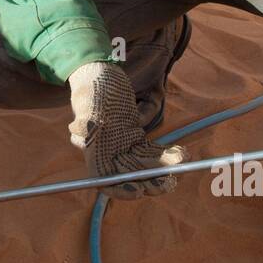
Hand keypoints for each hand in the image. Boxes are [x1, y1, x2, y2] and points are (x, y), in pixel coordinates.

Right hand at [67, 61, 184, 199]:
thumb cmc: (91, 86)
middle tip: (168, 182)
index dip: (120, 189)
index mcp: (92, 149)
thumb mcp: (87, 101)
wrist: (100, 71)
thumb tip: (81, 131)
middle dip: (149, 181)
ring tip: (181, 162)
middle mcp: (107, 152)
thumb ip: (86, 119)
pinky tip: (180, 153)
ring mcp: (121, 145)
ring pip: (143, 165)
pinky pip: (151, 151)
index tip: (138, 191)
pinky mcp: (134, 137)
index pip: (104, 179)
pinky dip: (166, 154)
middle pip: (128, 176)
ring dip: (163, 168)